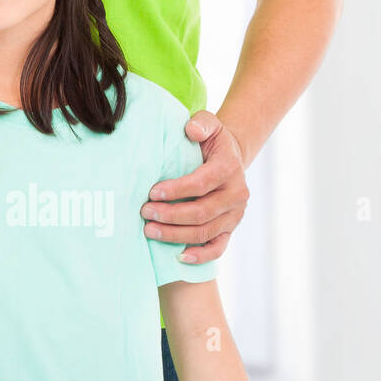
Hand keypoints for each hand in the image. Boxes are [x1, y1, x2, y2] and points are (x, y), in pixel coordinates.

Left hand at [142, 111, 247, 263]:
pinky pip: (218, 247)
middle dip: (171, 215)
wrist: (230, 157)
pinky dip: (200, 256)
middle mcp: (236, 194)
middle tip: (144, 213)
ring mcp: (235, 214)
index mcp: (229, 168)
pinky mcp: (230, 228)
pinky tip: (179, 257)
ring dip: (176, 235)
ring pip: (205, 232)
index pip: (202, 183)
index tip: (152, 192)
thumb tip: (191, 130)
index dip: (177, 190)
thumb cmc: (211, 140)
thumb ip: (201, 123)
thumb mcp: (209, 123)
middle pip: (202, 212)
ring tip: (149, 230)